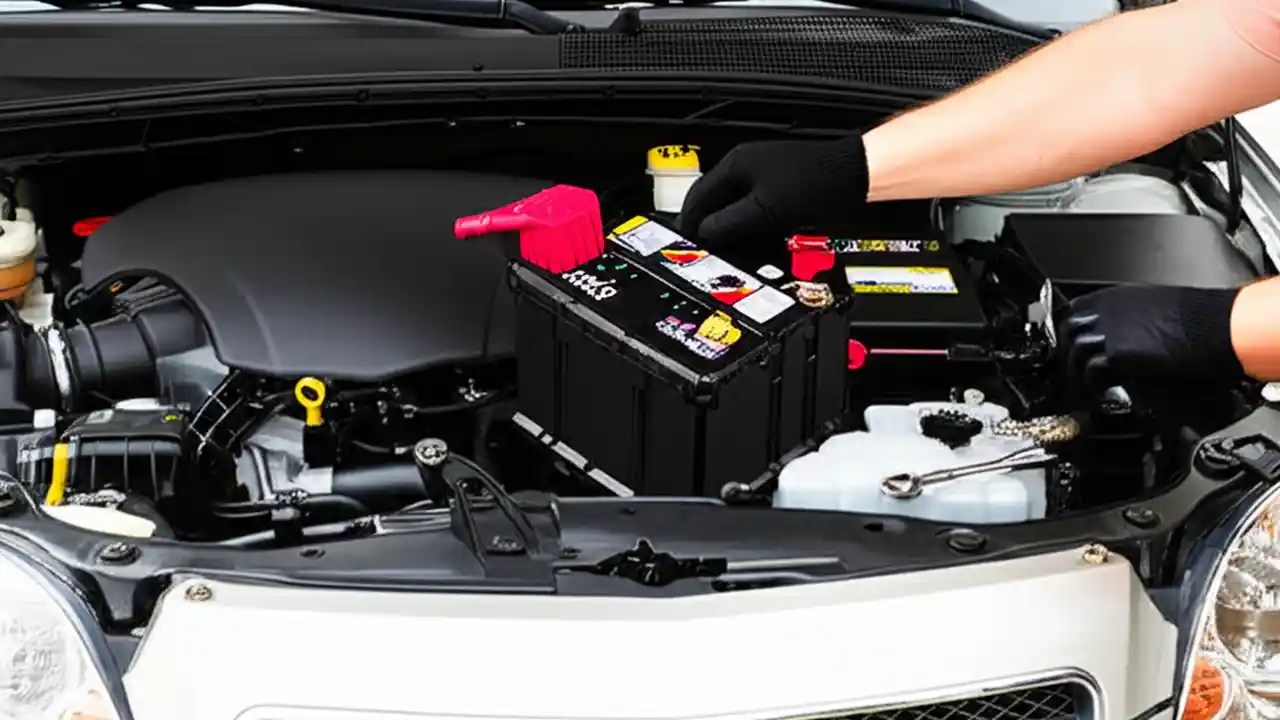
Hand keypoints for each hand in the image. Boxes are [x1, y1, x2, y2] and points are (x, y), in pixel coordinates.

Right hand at [678, 136, 868, 245]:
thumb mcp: (762, 211)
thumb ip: (727, 225)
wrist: (855, 175)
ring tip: (724, 247)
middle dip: (706, 225)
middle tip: (700, 247)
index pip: (697, 197)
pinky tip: (752, 238)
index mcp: (735, 165)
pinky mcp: (781, 186)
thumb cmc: (815, 182)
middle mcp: (746, 166)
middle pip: (714, 201)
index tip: (683, 241)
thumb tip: (703, 236)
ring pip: (733, 205)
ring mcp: (765, 175)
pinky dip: (747, 224)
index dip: (687, 222)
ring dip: (727, 226)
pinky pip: (753, 207)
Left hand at [1058, 285, 1242, 400]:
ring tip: (1084, 396)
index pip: (1072, 316)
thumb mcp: (1152, 307)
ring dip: (1077, 379)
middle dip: (1068, 360)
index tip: (1071, 356)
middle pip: (1066, 336)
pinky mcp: (1114, 353)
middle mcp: (1103, 310)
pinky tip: (1101, 400)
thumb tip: (1122, 335)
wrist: (1216, 327)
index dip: (1070, 339)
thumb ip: (1128, 318)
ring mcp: (1106, 330)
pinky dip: (1093, 390)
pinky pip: (1091, 375)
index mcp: (1112, 297)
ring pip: (1074, 357)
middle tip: (1073, 380)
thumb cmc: (1198, 317)